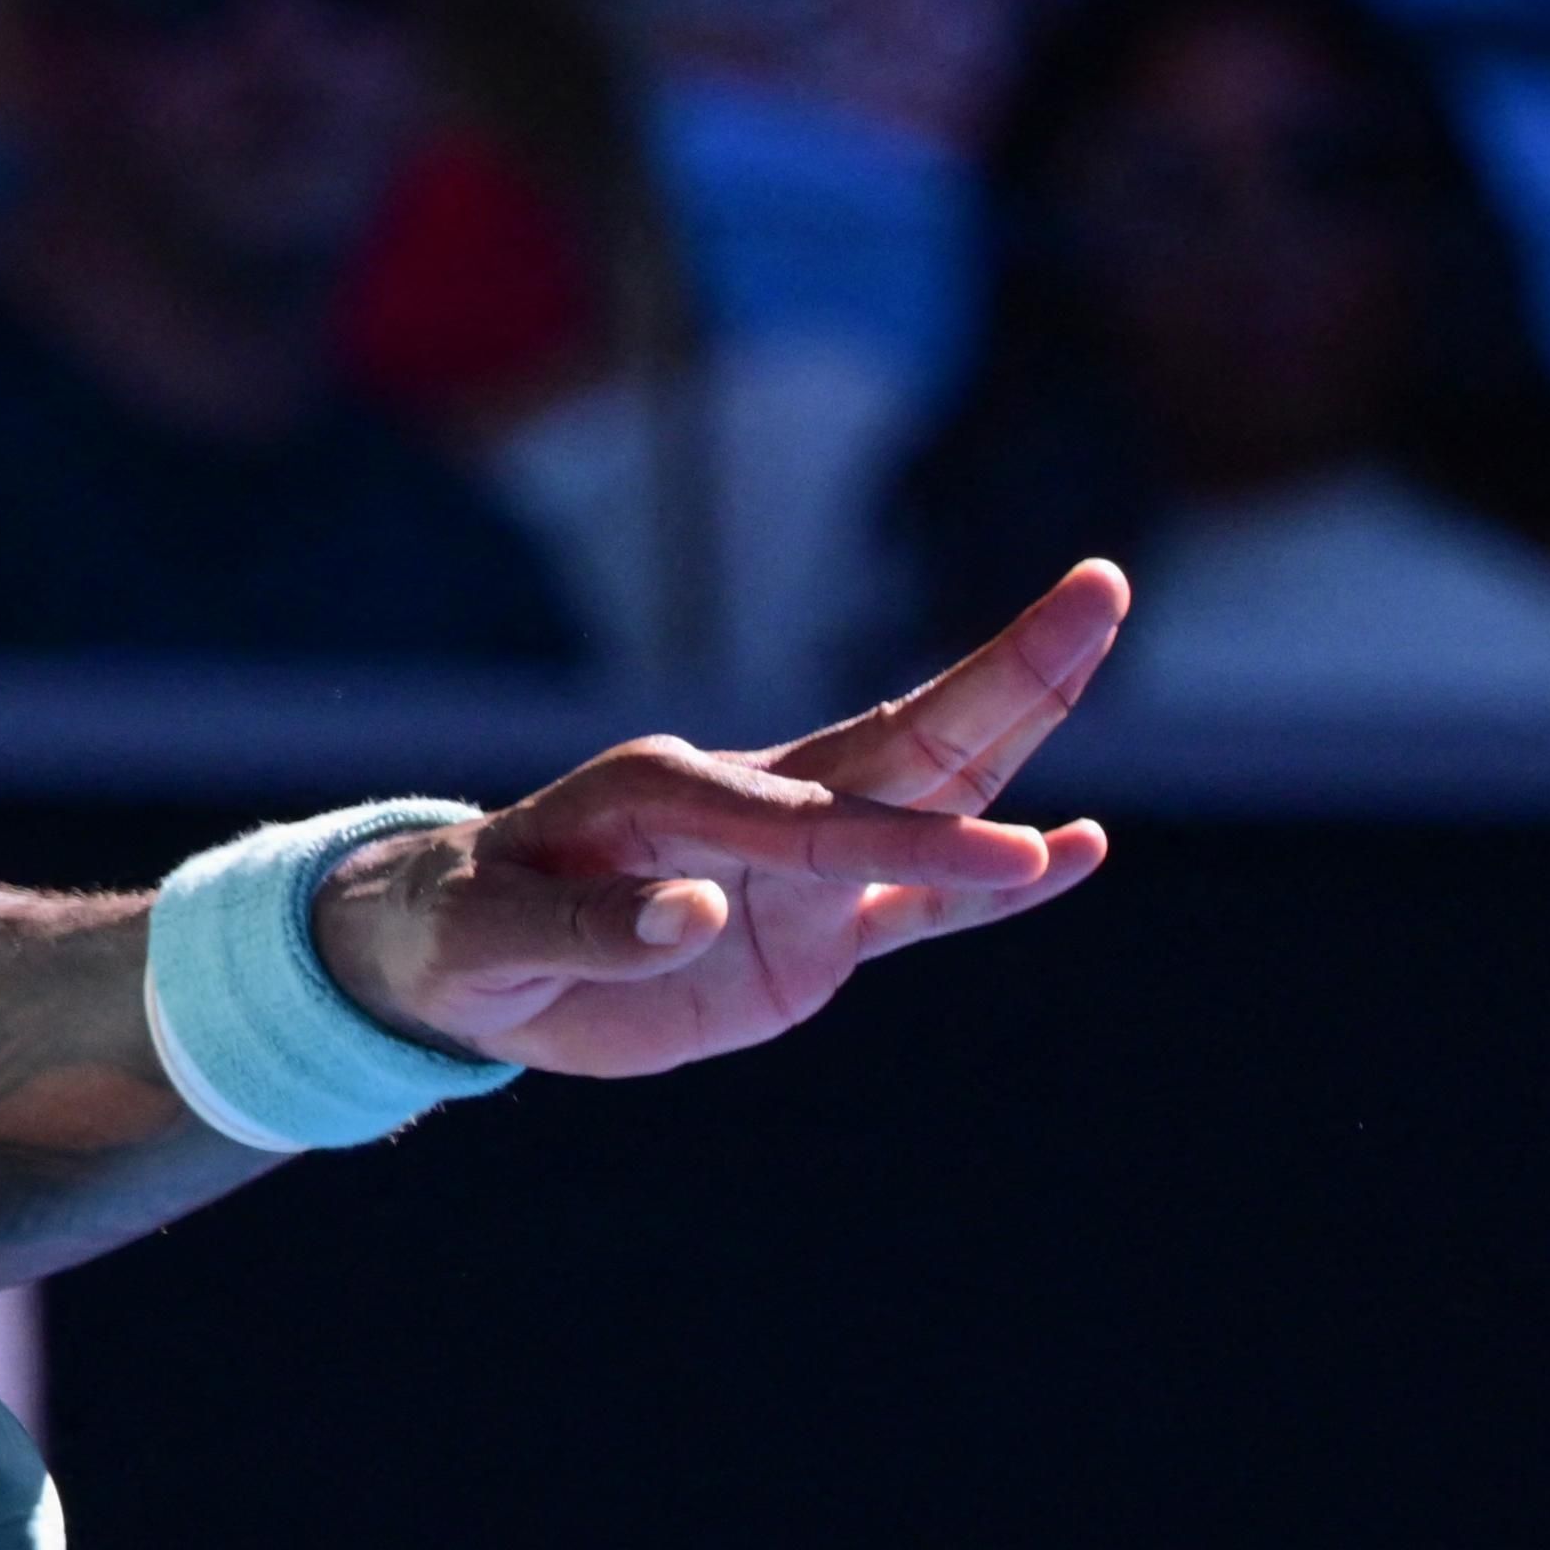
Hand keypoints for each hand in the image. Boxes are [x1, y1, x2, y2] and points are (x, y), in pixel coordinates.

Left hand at [314, 563, 1129, 1077]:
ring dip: (1018, 739)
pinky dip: (991, 886)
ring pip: (926, 799)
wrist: (448, 958)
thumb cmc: (456, 930)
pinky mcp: (806, 930)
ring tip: (1101, 654)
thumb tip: (692, 918)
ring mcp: (787, 871)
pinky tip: (1076, 851)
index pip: (801, 820)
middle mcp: (746, 814)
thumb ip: (590, 932)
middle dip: (1004, 680)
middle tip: (1100, 591)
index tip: (1005, 857)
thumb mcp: (487, 937)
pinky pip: (914, 908)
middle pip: (900, 746)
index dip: (901, 840)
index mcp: (665, 798)